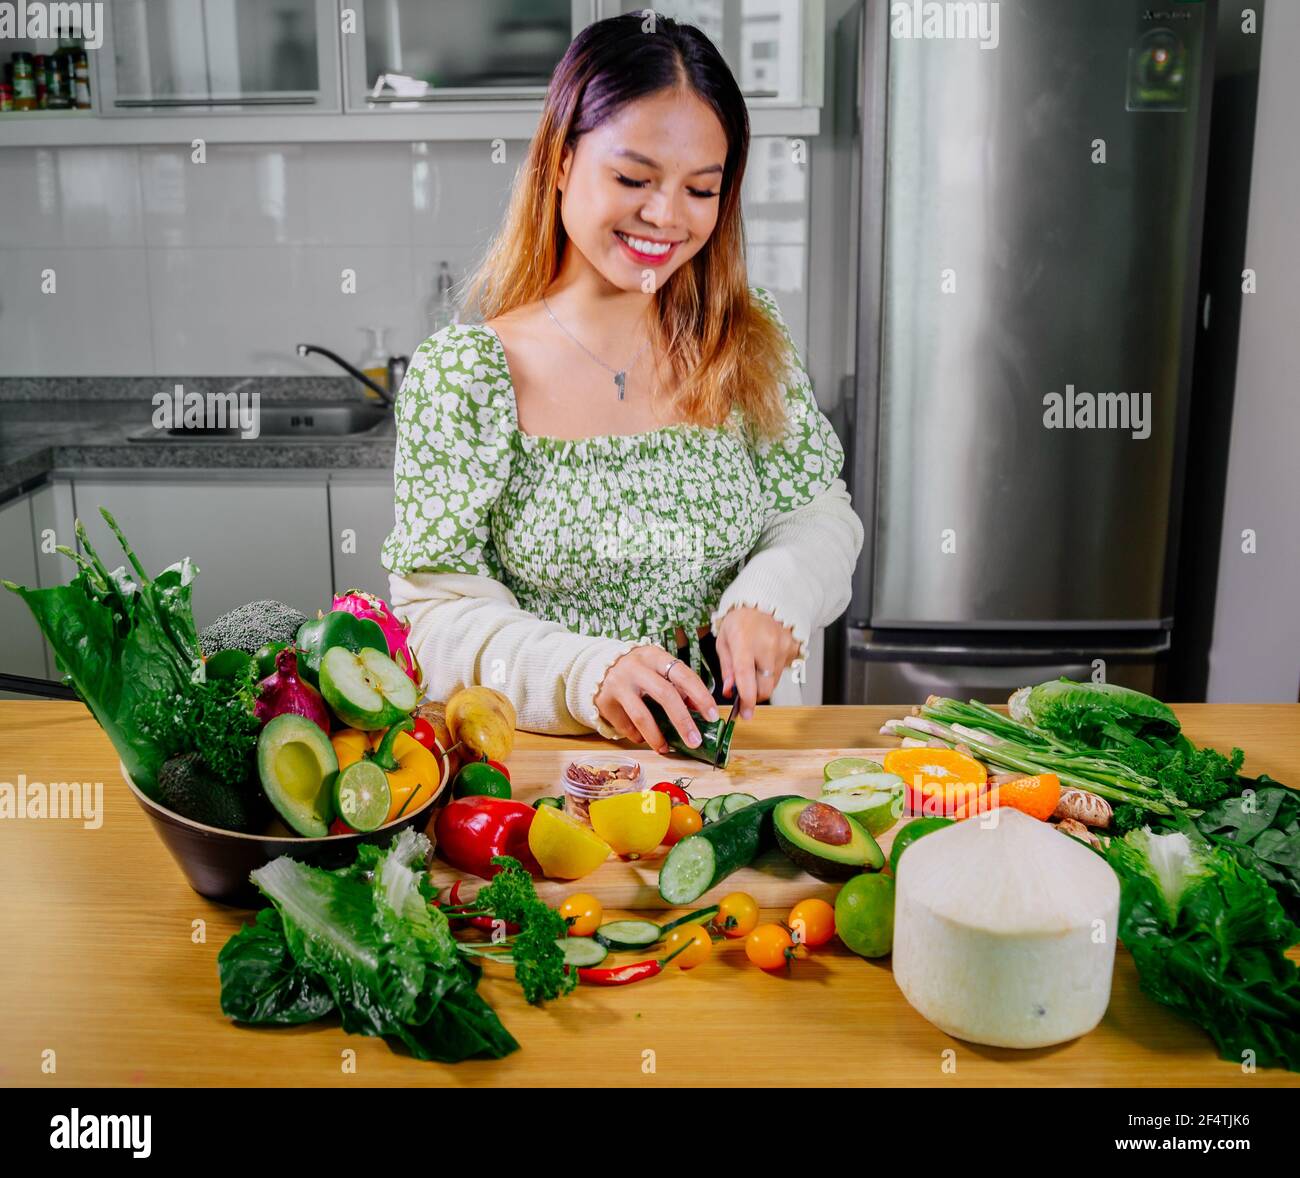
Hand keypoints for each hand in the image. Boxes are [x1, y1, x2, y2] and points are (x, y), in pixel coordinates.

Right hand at [594, 645, 719, 753]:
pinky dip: (638, 736)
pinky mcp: (605, 701)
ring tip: (666, 749)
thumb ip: (678, 686)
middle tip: (695, 741)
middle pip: (665, 695)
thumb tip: (701, 711)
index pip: (683, 675)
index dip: (700, 696)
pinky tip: (644, 739)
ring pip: (642, 716)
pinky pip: (626, 726)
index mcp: (655, 656)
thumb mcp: (658, 669)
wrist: (599, 666)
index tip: (713, 716)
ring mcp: (618, 684)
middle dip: (683, 721)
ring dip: (657, 737)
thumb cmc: (640, 670)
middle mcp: (635, 667)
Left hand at [714, 606, 799, 719]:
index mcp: (744, 641)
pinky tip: (766, 658)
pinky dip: (772, 672)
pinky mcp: (794, 650)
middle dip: (754, 697)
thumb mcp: (724, 641)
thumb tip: (730, 690)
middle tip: (746, 696)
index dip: (746, 698)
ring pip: (774, 682)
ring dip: (762, 683)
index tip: (745, 712)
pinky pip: (782, 671)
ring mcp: (783, 648)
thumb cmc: (741, 619)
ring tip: (754, 667)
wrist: (765, 601)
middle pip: (765, 687)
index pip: (746, 676)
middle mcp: (767, 646)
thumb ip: (727, 668)